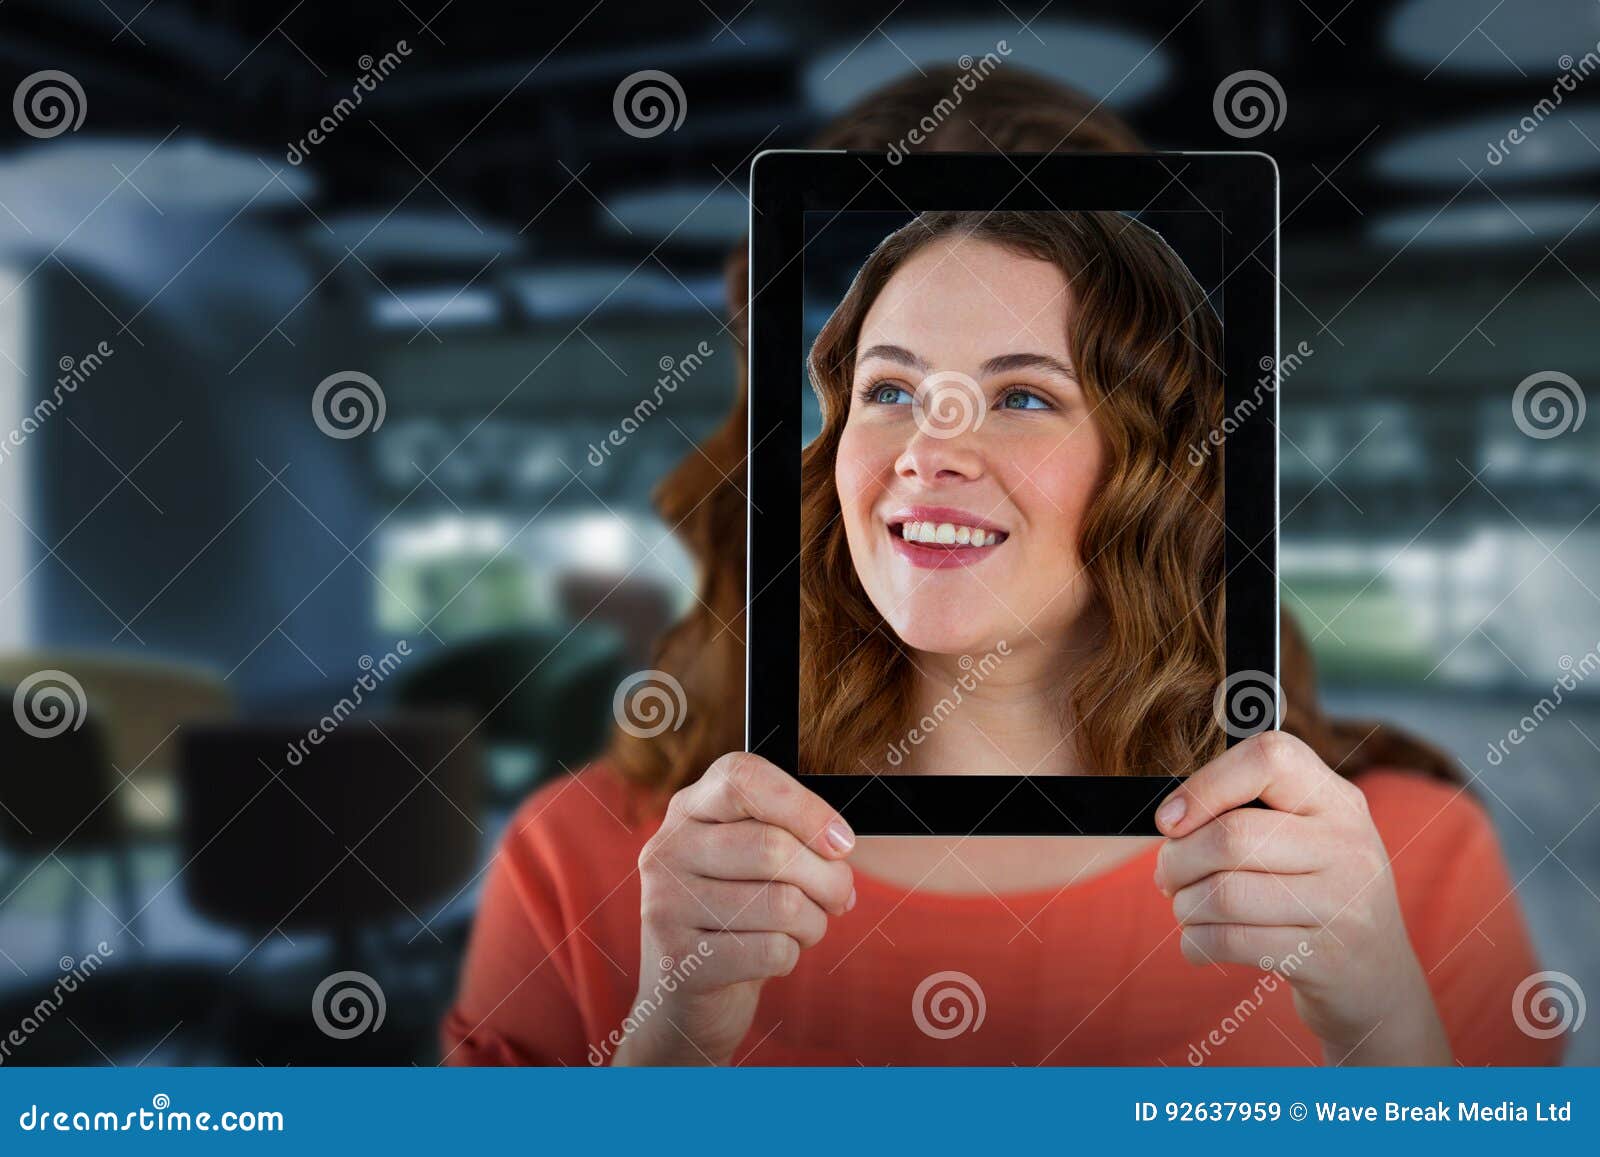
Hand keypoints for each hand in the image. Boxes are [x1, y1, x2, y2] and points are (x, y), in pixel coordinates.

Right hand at [611, 752, 855, 1065]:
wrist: (685, 997)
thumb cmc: (737, 916)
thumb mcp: (753, 862)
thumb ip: (791, 836)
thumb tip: (840, 845)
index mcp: (690, 809)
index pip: (743, 777)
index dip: (804, 805)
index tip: (841, 841)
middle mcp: (669, 848)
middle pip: (773, 847)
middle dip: (828, 878)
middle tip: (838, 896)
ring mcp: (666, 904)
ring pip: (781, 903)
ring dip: (814, 922)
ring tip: (804, 927)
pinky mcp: (680, 960)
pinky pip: (772, 950)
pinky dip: (791, 955)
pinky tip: (773, 956)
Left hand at [1152, 731, 1450, 1064]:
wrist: (1378, 975)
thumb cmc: (1313, 890)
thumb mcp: (1304, 836)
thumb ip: (1248, 811)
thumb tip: (1169, 818)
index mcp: (1336, 799)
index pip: (1268, 758)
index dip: (1204, 785)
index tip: (1169, 820)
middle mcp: (1347, 844)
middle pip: (1232, 836)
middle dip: (1177, 860)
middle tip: (1168, 875)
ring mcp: (1343, 903)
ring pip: (1225, 893)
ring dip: (1184, 905)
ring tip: (1186, 908)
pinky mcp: (1326, 957)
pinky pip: (1232, 941)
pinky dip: (1196, 942)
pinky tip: (1198, 942)